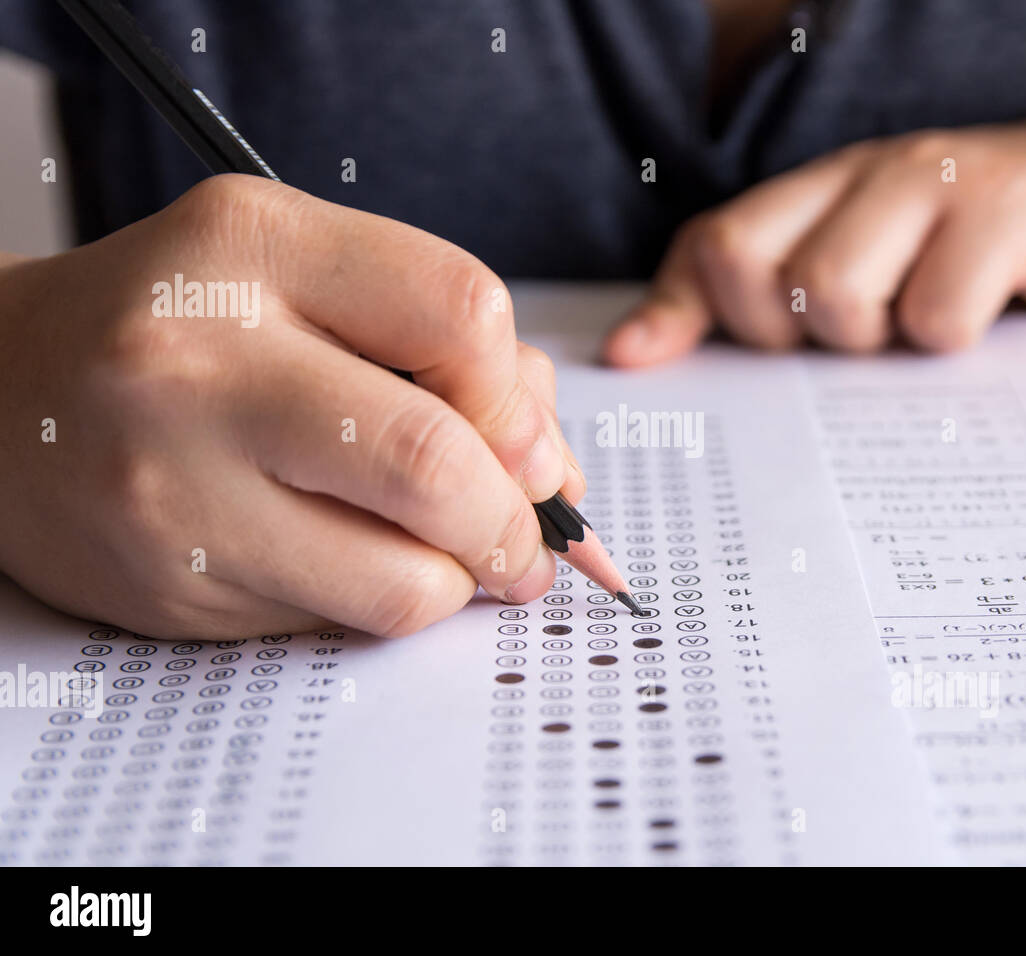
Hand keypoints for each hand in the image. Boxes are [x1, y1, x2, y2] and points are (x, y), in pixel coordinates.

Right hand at [0, 175, 584, 638]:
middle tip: (523, 536)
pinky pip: (336, 623)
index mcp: (254, 247)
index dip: (523, 397)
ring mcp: (175, 487)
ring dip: (459, 580)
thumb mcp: (305, 275)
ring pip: (399, 580)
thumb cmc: (186, 327)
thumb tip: (552, 469)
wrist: (7, 396)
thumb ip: (441, 345)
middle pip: (434, 464)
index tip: (524, 440)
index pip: (462, 315)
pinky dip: (381, 601)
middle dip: (513, 521)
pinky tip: (351, 558)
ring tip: (447, 552)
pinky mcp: (173, 587)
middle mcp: (200, 364)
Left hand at [604, 104, 1025, 362]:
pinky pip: (935, 317)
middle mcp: (862, 174)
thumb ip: (764, 302)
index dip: (675, 310)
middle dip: (780, 332)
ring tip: (920, 323)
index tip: (642, 364)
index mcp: (820, 190)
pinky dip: (953, 342)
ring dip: (873, 340)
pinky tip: (984, 316)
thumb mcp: (869, 267)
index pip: (710, 243)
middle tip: (850, 338)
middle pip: (746, 265)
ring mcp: (931, 184)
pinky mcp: (1003, 211)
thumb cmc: (976, 255)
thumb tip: (635, 352)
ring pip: (832, 294)